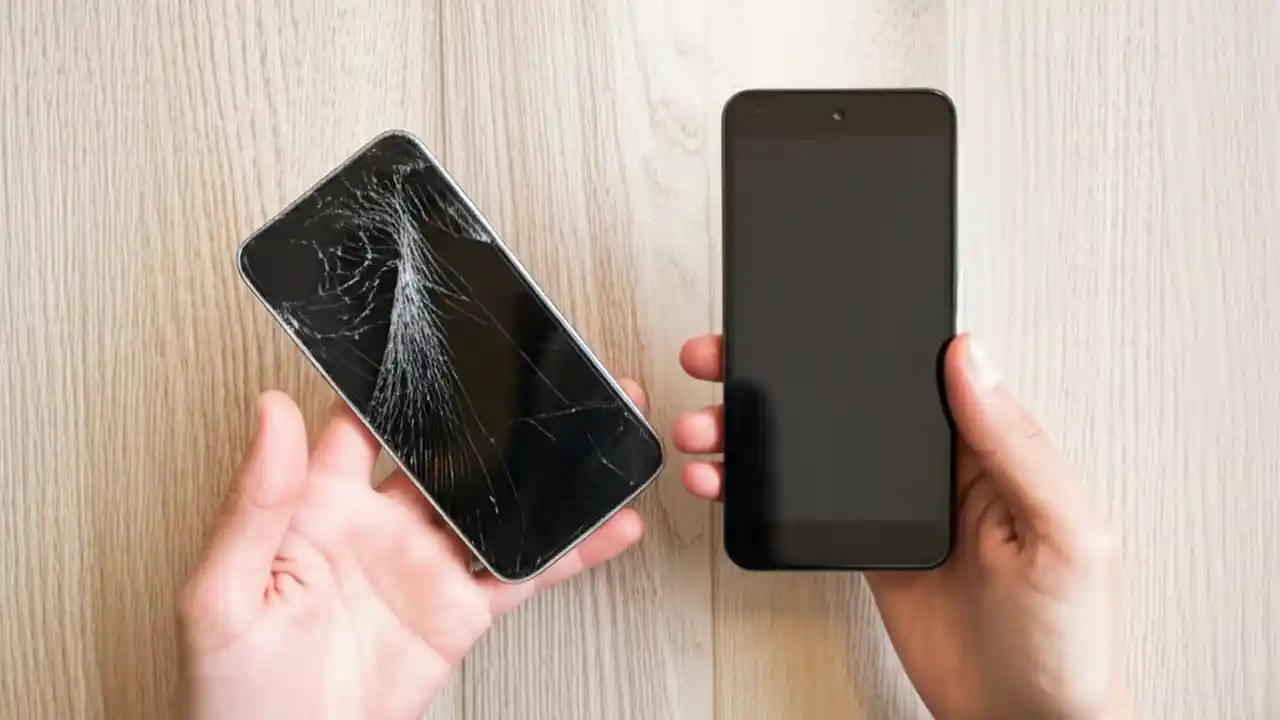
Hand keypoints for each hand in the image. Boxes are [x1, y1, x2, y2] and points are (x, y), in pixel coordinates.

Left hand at [179, 384, 647, 719]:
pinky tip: (605, 526)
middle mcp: (378, 528)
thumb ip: (253, 503)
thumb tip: (269, 411)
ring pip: (498, 507)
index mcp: (316, 507)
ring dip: (546, 475)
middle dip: (496, 417)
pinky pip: (522, 573)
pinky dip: (569, 552)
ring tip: (594, 439)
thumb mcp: (222, 596)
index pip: (362, 422)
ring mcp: (424, 568)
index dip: (400, 384)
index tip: (439, 343)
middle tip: (541, 379)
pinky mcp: (458, 612)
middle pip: (449, 454)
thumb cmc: (230, 695)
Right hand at [673, 334, 1131, 719]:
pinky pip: (807, 504)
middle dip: (779, 378)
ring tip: (709, 427)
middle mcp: (941, 468)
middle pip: (849, 401)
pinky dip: (761, 489)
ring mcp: (899, 507)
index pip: (917, 374)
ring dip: (756, 432)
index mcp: (992, 447)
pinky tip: (732, 479)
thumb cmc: (1067, 638)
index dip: (855, 342)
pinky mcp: (868, 546)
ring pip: (816, 449)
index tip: (799, 320)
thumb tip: (972, 359)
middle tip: (725, 360)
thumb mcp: (1065, 533)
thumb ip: (1017, 445)